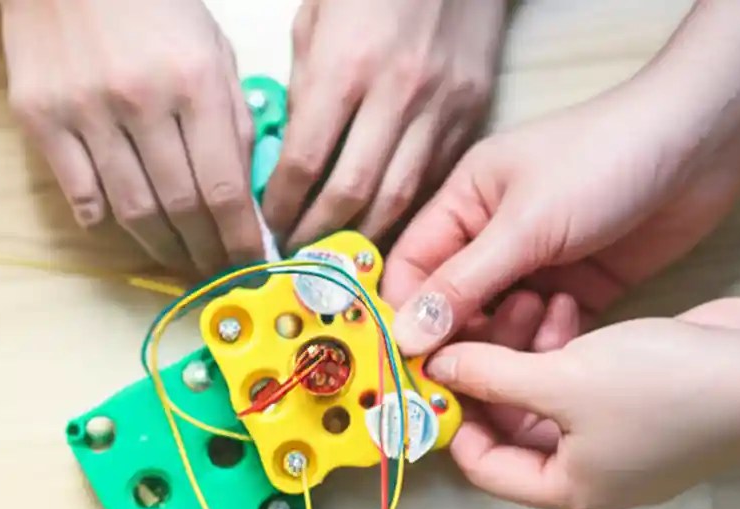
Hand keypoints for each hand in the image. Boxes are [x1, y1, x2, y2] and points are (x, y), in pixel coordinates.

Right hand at [1, 0, 261, 275]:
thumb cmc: (151, 5)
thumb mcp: (212, 48)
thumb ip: (233, 117)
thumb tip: (247, 193)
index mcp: (194, 82)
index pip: (224, 187)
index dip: (240, 238)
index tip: (251, 263)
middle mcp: (141, 101)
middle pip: (180, 208)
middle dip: (205, 251)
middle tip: (218, 271)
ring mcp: (85, 112)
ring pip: (131, 211)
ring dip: (162, 247)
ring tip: (180, 259)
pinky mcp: (39, 118)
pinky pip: (79, 194)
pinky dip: (104, 222)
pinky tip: (127, 228)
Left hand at [262, 0, 506, 248]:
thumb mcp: (316, 19)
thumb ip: (303, 88)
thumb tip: (290, 154)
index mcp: (347, 67)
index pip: (305, 162)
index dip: (282, 205)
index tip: (268, 226)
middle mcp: (396, 95)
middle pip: (352, 193)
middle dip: (319, 233)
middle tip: (298, 255)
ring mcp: (440, 109)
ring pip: (399, 198)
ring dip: (364, 235)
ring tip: (338, 254)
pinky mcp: (471, 117)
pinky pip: (434, 180)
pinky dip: (406, 211)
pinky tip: (383, 225)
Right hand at [381, 77, 739, 355]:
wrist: (701, 143)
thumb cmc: (602, 161)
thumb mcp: (523, 224)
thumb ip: (463, 285)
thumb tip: (405, 336)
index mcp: (465, 204)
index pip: (413, 270)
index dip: (407, 318)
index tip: (413, 366)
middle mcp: (496, 237)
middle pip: (456, 307)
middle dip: (463, 340)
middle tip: (476, 371)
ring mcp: (541, 264)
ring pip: (504, 326)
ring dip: (513, 338)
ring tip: (539, 320)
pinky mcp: (584, 286)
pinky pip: (551, 332)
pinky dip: (552, 340)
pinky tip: (568, 323)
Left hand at [424, 296, 739, 508]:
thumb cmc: (666, 387)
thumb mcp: (562, 378)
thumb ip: (492, 374)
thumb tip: (438, 369)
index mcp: (570, 489)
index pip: (485, 466)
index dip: (454, 418)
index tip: (435, 368)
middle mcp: (593, 472)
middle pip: (514, 426)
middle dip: (493, 372)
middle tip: (476, 322)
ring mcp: (623, 437)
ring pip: (549, 395)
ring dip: (528, 349)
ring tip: (528, 299)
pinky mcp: (644, 400)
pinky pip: (582, 377)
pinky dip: (565, 345)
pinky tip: (563, 303)